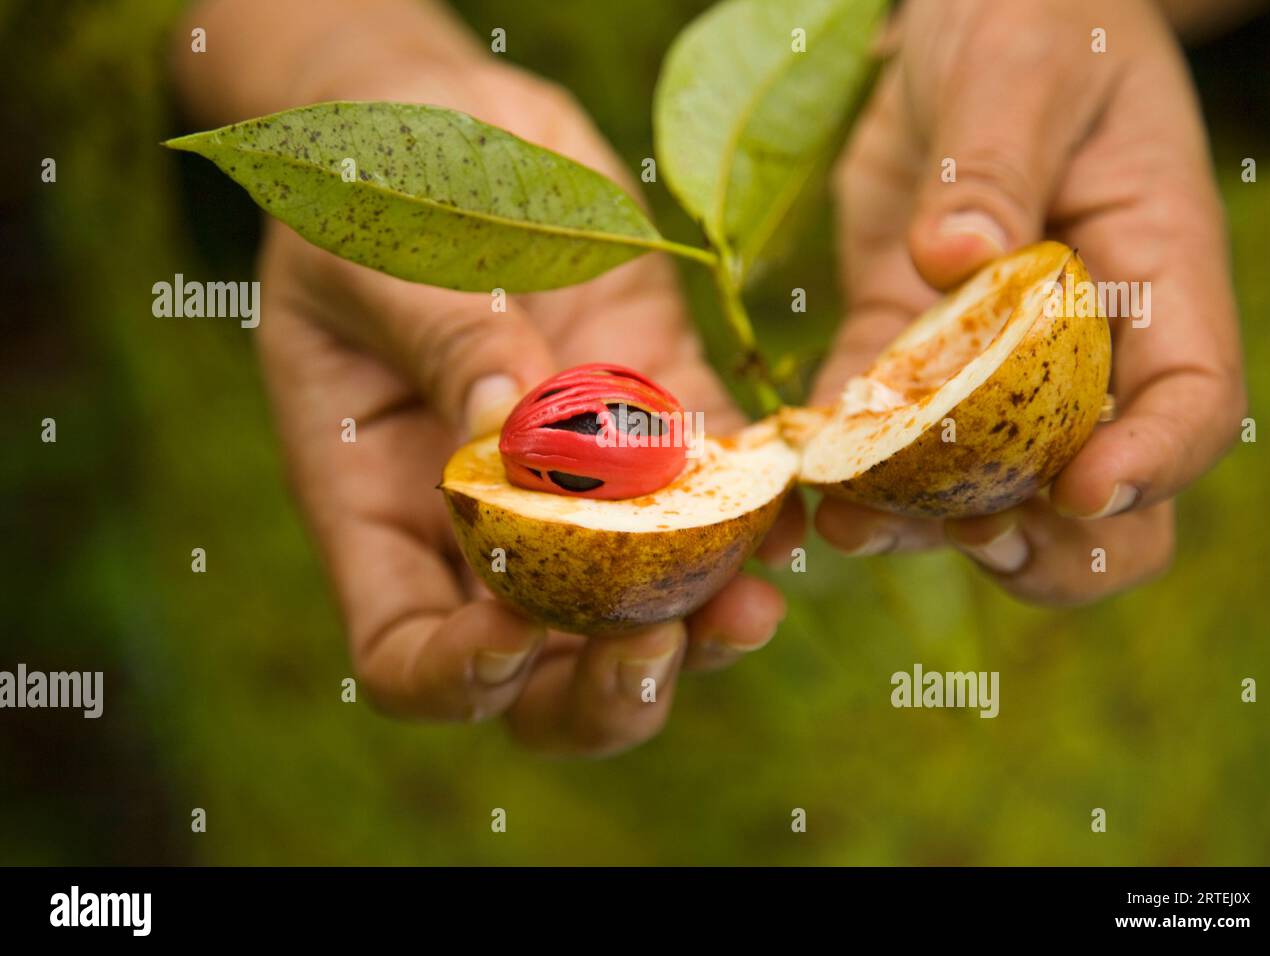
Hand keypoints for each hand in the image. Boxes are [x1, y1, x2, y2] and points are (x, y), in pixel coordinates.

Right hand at [255, 58, 800, 754]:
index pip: (407, 652)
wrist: (454, 123)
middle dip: (603, 690)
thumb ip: (444, 345)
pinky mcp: (660, 416)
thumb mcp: (378, 257)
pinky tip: (790, 508)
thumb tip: (514, 438)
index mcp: (381, 504)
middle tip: (658, 649)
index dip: (458, 676)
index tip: (514, 630)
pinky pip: (714, 495)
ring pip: (643, 606)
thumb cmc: (374, 182)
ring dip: (702, 623)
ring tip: (756, 605)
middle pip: (540, 672)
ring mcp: (582, 480)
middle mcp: (485, 519)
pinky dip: (755, 516)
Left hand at [813, 0, 1244, 603]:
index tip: (1080, 489)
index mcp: (1155, 280)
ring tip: (852, 529)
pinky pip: (881, 438)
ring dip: (923, 529)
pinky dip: (848, 471)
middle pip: (1104, 501)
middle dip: (1044, 545)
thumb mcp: (1022, 68)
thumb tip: (959, 261)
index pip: (1191, 404)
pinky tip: (803, 480)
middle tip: (969, 539)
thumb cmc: (1028, 23)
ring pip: (985, 495)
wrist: (962, 25)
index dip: (1151, 464)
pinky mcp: (905, 354)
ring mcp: (990, 367)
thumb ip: (999, 162)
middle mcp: (1085, 349)